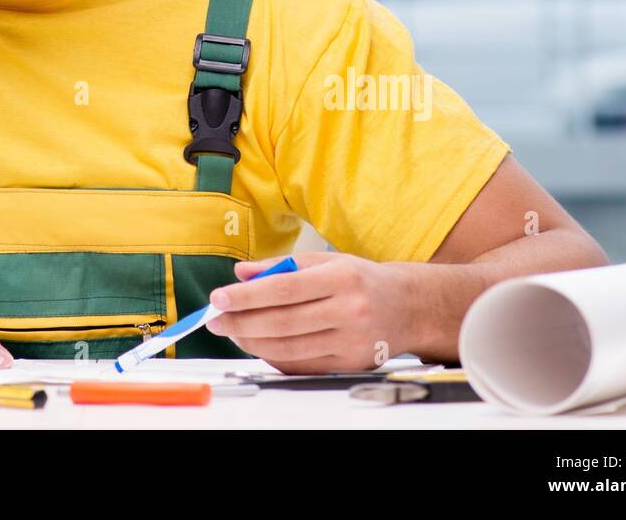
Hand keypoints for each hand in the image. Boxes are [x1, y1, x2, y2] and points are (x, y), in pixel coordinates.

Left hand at [205, 252, 414, 371]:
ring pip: (290, 348)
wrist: (408, 307)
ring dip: (253, 342)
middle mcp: (349, 310)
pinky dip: (274, 357)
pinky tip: (258, 346)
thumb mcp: (325, 260)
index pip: (284, 288)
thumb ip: (281, 266)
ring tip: (233, 333)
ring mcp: (351, 342)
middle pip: (283, 322)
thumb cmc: (360, 279)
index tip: (219, 299)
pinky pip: (302, 365)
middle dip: (242, 323)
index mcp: (341, 277)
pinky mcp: (350, 365)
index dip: (247, 296)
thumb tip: (241, 273)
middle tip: (216, 321)